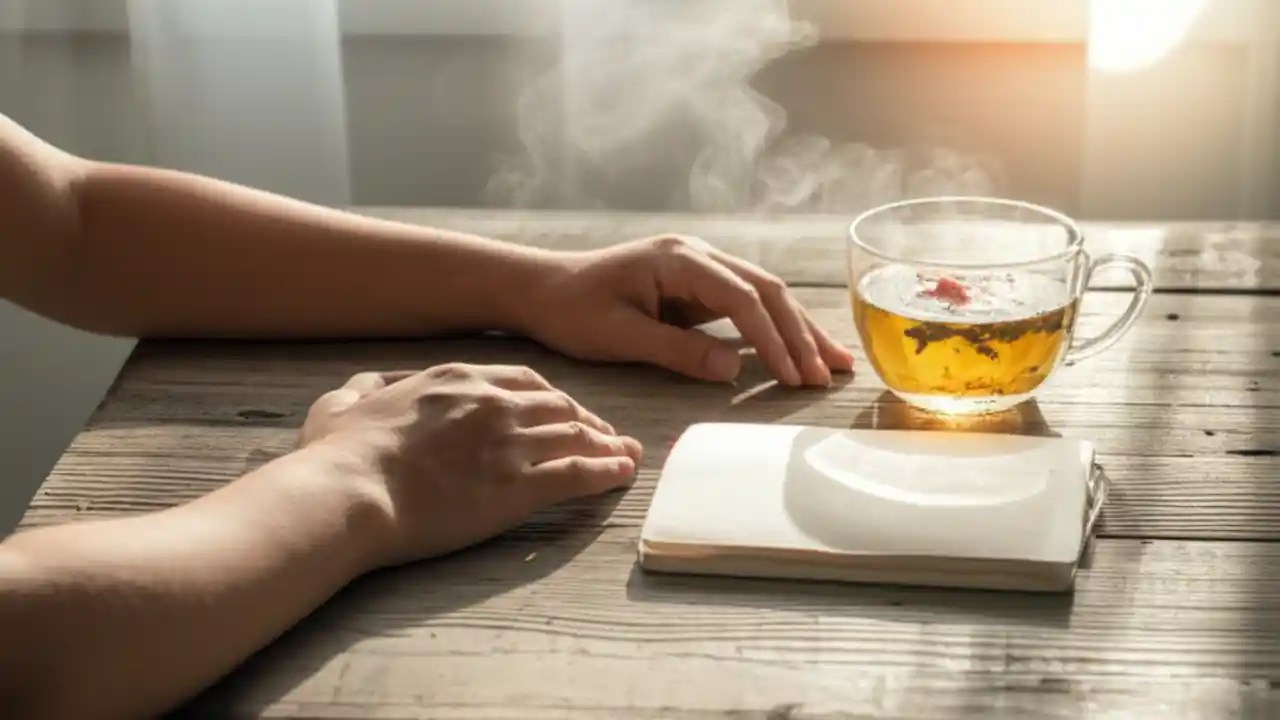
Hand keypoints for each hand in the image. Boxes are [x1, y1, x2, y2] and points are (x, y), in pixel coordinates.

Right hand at [298, 364, 640, 567]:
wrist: (348, 492)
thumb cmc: (337, 454)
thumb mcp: (340, 403)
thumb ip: (365, 389)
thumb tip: (367, 388)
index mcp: (458, 378)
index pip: (525, 381)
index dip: (553, 397)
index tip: (565, 410)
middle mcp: (493, 403)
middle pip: (560, 405)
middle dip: (588, 419)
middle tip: (607, 434)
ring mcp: (510, 442)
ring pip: (577, 435)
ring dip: (608, 444)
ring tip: (626, 455)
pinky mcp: (518, 486)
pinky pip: (579, 473)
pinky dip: (607, 471)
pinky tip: (622, 474)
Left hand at [522, 235, 854, 386]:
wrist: (541, 289)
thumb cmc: (572, 310)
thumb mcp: (620, 336)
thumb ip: (677, 350)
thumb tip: (733, 368)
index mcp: (679, 260)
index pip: (743, 298)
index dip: (772, 338)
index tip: (791, 376)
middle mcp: (698, 255)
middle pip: (767, 290)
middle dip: (800, 333)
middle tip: (828, 375)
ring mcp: (700, 268)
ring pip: (764, 295)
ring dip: (798, 330)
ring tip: (834, 364)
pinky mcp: (697, 287)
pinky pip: (747, 306)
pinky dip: (774, 330)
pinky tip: (797, 351)